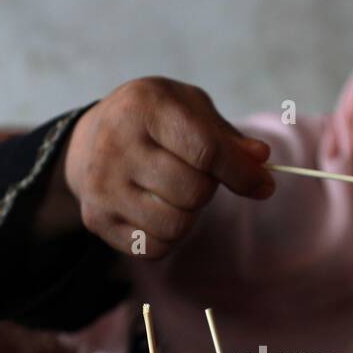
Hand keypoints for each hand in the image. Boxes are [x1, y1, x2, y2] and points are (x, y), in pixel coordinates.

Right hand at [64, 77, 273, 257]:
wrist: (88, 141)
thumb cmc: (152, 122)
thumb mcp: (190, 109)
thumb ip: (227, 137)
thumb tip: (260, 161)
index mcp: (144, 106)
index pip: (207, 152)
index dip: (242, 173)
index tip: (264, 185)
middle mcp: (115, 144)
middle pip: (194, 193)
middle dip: (207, 188)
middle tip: (194, 174)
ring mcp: (102, 185)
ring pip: (176, 226)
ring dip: (188, 215)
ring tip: (174, 192)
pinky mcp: (97, 219)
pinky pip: (155, 247)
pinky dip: (168, 236)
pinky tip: (157, 210)